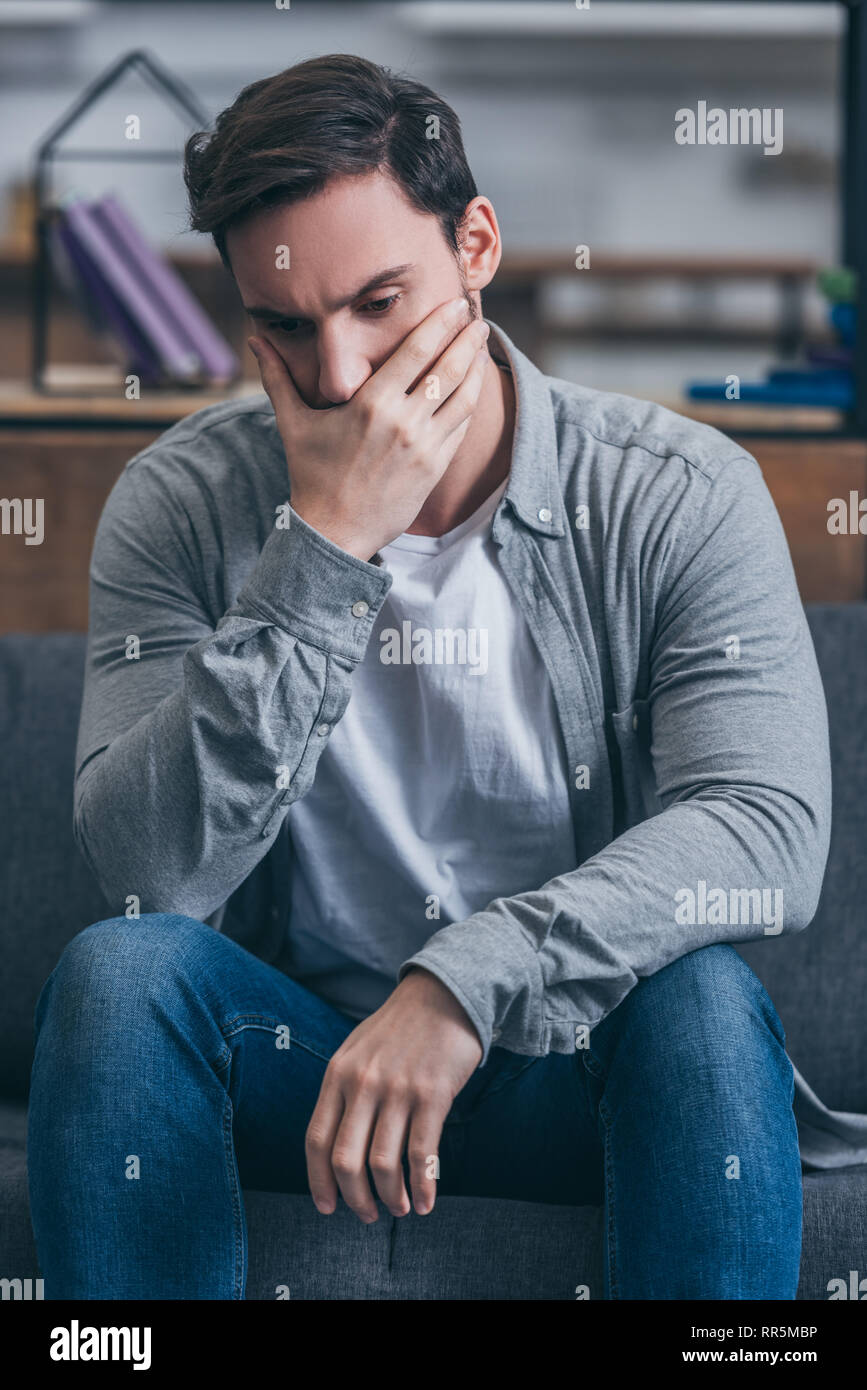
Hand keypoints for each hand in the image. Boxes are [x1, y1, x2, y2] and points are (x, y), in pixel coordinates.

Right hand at [248, 298, 490, 559]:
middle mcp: (402, 422)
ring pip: (463, 397)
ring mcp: (423, 447)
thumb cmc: (312, 476)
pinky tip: (474, 385)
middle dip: (468, 339)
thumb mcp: (293, 424)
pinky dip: (471, 401)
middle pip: (448, 368)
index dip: (441, 323)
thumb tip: (255, 339)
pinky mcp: (435, 468)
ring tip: (481, 346)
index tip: (456, 305)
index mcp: (371, 404)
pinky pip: (461, 426)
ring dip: (476, 367)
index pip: (416, 351)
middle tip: (478, 319)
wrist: (335, 532)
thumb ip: (278, 378)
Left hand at [305, 967, 482, 1221]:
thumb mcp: (357, 1051)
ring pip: (383, 1164)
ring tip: (401, 1209)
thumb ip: (343, 1091)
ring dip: (391, 1198)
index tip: (328, 1207)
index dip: (319, 1182)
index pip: (316, 1140)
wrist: (444, 993)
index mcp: (337, 1074)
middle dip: (355, 1199)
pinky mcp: (432, 1095)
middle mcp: (362, 1084)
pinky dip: (423, 1186)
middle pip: (345, 1160)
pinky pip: (422, 1155)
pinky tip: (427, 1201)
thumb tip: (336, 1146)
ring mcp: (397, 1090)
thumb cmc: (399, 1027)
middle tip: (367, 1216)